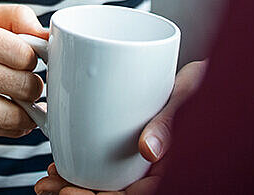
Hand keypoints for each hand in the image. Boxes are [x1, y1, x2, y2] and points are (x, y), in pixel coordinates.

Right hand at [0, 4, 47, 137]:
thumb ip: (14, 17)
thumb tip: (46, 34)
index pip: (24, 53)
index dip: (34, 60)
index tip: (29, 62)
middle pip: (23, 85)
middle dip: (35, 88)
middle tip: (31, 86)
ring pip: (12, 114)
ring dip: (28, 114)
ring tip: (27, 106)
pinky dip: (12, 128)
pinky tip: (13, 119)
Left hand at [33, 60, 206, 194]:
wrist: (206, 71)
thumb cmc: (203, 82)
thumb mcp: (189, 95)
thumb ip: (170, 120)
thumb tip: (148, 150)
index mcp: (173, 167)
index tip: (71, 194)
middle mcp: (155, 168)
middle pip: (118, 194)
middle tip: (49, 188)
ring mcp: (143, 158)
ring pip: (109, 184)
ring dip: (77, 186)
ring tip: (48, 181)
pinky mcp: (133, 144)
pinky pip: (108, 165)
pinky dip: (84, 169)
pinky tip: (62, 164)